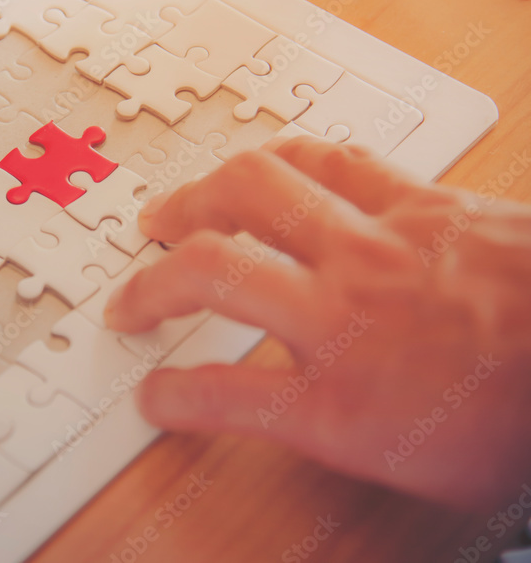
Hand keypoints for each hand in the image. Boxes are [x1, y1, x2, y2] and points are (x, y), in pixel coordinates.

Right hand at [105, 137, 530, 509]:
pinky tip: (265, 166)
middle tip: (134, 288)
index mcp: (345, 400)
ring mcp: (378, 245)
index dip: (171, 396)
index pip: (220, 395)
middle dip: (154, 280)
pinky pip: (330, 158)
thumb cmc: (524, 414)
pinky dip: (282, 159)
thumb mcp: (425, 468)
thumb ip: (338, 439)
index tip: (152, 394)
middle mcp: (345, 313)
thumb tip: (294, 440)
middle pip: (213, 272)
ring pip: (258, 192)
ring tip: (173, 211)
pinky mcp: (417, 199)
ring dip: (199, 199)